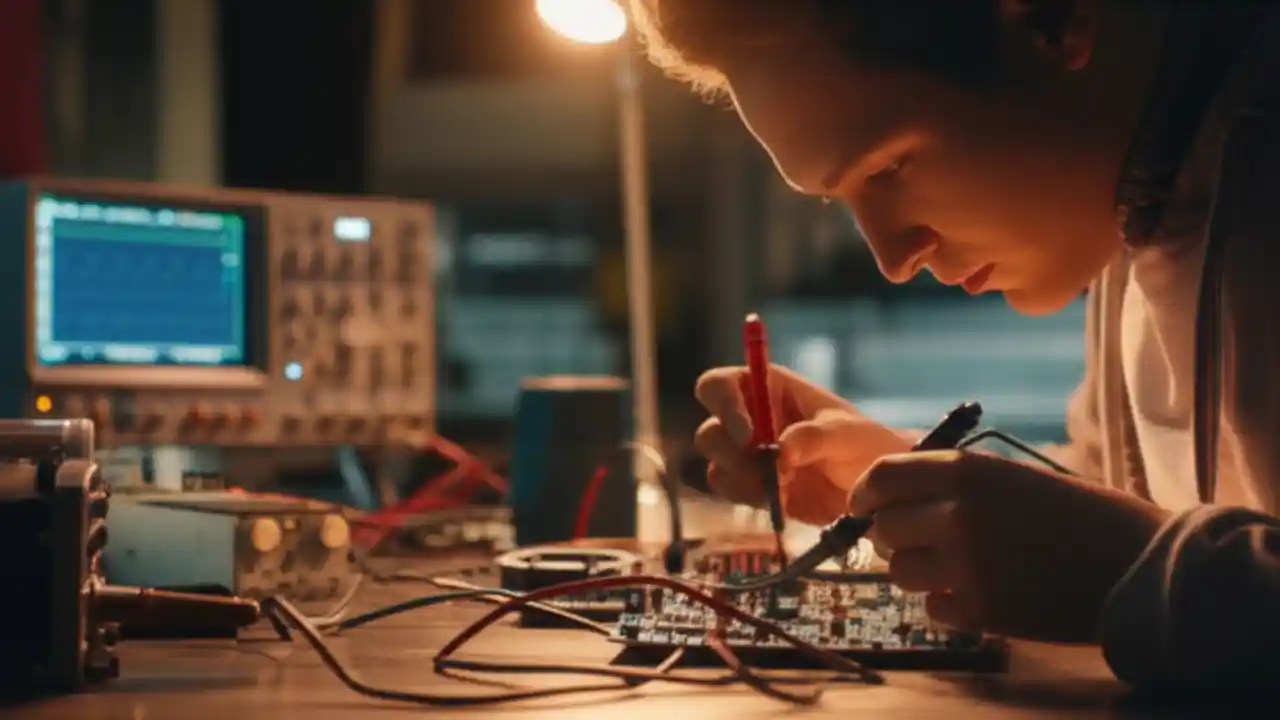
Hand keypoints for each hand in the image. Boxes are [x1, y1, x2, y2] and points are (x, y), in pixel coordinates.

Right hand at [693, 364, 912, 525]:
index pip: (719, 385)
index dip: (724, 406)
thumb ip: (813, 437)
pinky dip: (750, 497)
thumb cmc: (863, 444)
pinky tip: (781, 499)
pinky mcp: (750, 485)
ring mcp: (746, 454)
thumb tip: (779, 451)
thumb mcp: (846, 433)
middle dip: (732, 454)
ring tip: (784, 485)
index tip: (749, 436)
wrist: (874, 489)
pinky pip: (729, 490)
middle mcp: (747, 417)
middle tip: (769, 468)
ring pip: (715, 464)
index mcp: (767, 387)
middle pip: (710, 431)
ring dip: (743, 479)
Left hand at [850, 451, 1170, 642]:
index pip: (882, 477)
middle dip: (894, 536)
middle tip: (919, 541)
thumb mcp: (1013, 478)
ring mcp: (965, 564)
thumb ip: (955, 484)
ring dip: (918, 571)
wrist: (1141, 563)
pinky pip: (932, 607)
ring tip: (956, 567)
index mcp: (966, 470)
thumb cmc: (1081, 515)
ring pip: (899, 571)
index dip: (865, 494)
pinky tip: (983, 592)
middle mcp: (956, 512)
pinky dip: (948, 603)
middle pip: (883, 527)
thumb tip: (893, 498)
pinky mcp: (981, 610)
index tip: (861, 506)